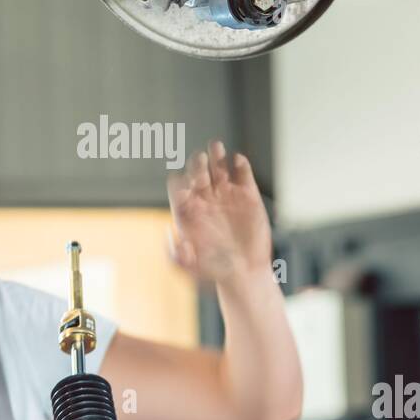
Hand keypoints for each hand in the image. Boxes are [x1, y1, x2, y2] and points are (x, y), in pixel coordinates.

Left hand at [167, 141, 271, 283]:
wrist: (245, 272)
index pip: (178, 188)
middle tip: (200, 161)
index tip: (184, 188)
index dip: (178, 184)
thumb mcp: (192, 268)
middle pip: (197, 172)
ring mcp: (226, 194)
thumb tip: (172, 237)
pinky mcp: (248, 195)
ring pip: (218, 167)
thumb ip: (178, 258)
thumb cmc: (215, 270)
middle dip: (197, 166)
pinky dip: (240, 165)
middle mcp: (205, 198)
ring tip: (216, 147)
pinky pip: (242, 174)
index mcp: (188, 210)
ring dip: (216, 155)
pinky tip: (237, 161)